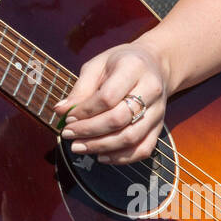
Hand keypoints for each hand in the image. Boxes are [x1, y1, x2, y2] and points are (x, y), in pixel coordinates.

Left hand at [51, 42, 168, 163]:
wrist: (154, 65)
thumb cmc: (119, 63)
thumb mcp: (97, 66)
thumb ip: (80, 89)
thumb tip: (61, 111)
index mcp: (133, 68)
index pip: (108, 97)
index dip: (85, 111)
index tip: (67, 118)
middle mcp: (151, 90)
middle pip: (119, 119)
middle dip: (90, 131)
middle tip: (68, 135)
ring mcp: (158, 111)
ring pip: (131, 137)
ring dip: (101, 146)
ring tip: (79, 147)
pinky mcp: (159, 126)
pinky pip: (143, 149)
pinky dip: (121, 157)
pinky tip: (101, 156)